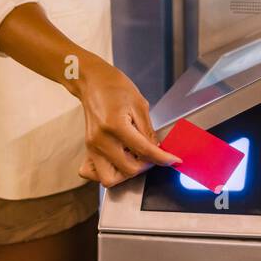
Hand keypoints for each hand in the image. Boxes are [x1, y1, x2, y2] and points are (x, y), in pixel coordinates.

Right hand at [74, 58, 178, 186]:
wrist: (93, 82)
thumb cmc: (115, 87)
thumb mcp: (139, 105)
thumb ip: (148, 131)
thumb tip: (158, 150)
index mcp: (115, 125)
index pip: (144, 151)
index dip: (162, 158)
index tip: (173, 161)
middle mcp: (101, 140)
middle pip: (128, 170)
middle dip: (145, 166)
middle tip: (152, 156)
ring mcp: (92, 146)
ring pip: (109, 178)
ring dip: (125, 173)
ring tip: (133, 158)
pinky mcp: (88, 149)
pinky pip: (92, 172)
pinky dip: (107, 171)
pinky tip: (117, 161)